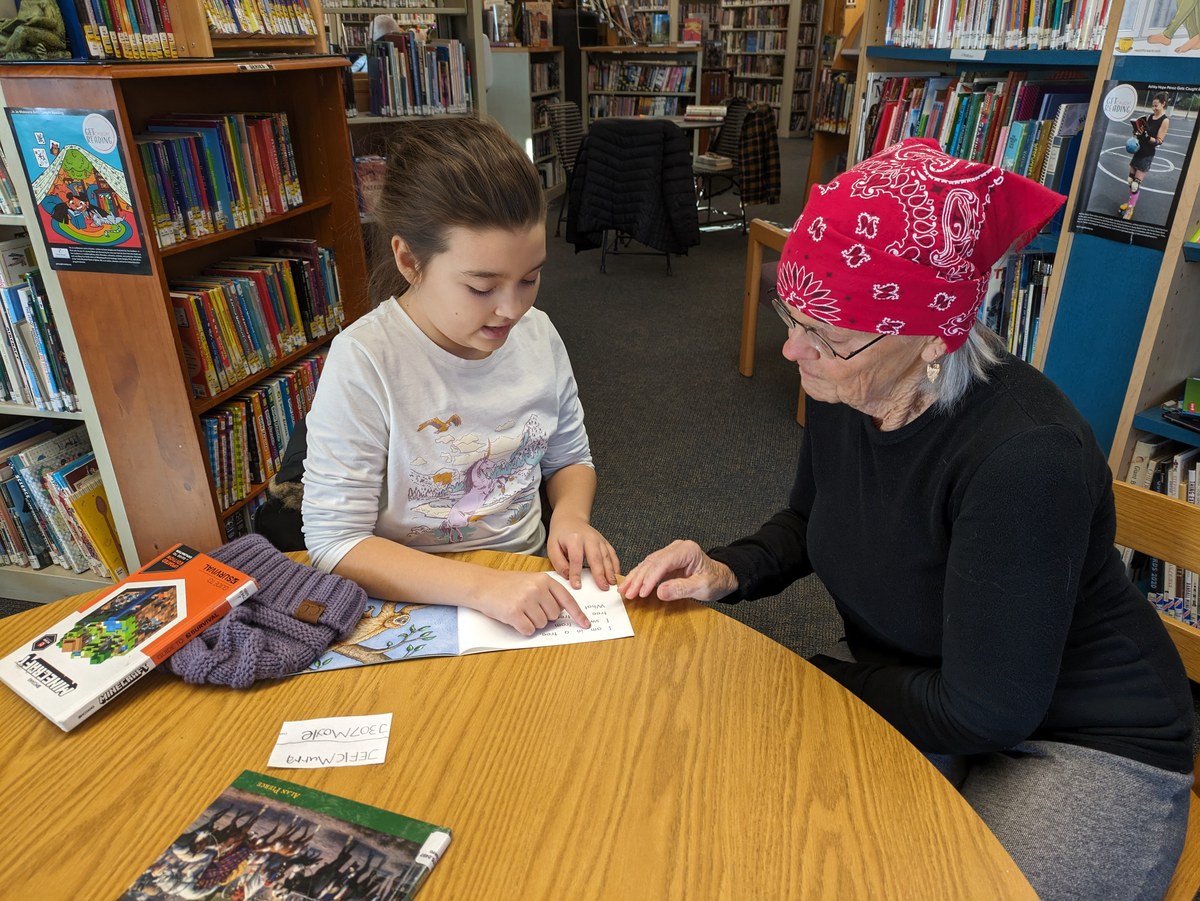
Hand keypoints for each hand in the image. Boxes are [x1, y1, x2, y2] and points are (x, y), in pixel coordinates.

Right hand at [470, 570, 590, 635]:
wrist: (483, 585)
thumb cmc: (508, 585)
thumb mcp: (531, 581)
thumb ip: (548, 592)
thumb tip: (563, 612)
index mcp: (544, 580)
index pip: (567, 599)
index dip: (577, 614)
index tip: (585, 624)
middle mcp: (537, 589)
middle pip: (554, 616)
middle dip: (544, 616)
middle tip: (530, 608)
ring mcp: (525, 600)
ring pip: (542, 624)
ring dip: (532, 622)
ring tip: (520, 610)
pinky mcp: (514, 613)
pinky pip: (529, 630)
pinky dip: (523, 628)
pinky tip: (515, 618)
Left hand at [547, 510, 619, 589]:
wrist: (570, 519)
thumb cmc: (561, 535)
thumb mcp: (552, 547)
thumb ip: (558, 562)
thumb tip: (567, 576)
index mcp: (574, 539)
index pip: (576, 559)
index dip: (576, 574)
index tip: (577, 586)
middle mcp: (589, 538)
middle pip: (595, 558)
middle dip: (600, 574)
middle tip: (603, 587)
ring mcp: (599, 539)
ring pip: (606, 557)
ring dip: (610, 571)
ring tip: (612, 584)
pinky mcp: (604, 542)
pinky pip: (612, 554)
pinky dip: (615, 565)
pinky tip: (616, 575)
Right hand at [619, 539, 737, 602]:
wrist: (721, 578)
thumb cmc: (715, 581)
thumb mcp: (701, 587)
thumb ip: (681, 589)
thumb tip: (660, 592)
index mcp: (687, 550)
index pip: (662, 563)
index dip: (650, 578)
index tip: (641, 592)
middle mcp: (677, 548)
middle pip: (652, 562)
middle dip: (638, 579)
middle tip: (628, 593)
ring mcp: (671, 553)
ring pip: (648, 564)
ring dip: (636, 577)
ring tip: (624, 590)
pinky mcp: (667, 561)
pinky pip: (650, 567)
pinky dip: (640, 577)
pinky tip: (631, 584)